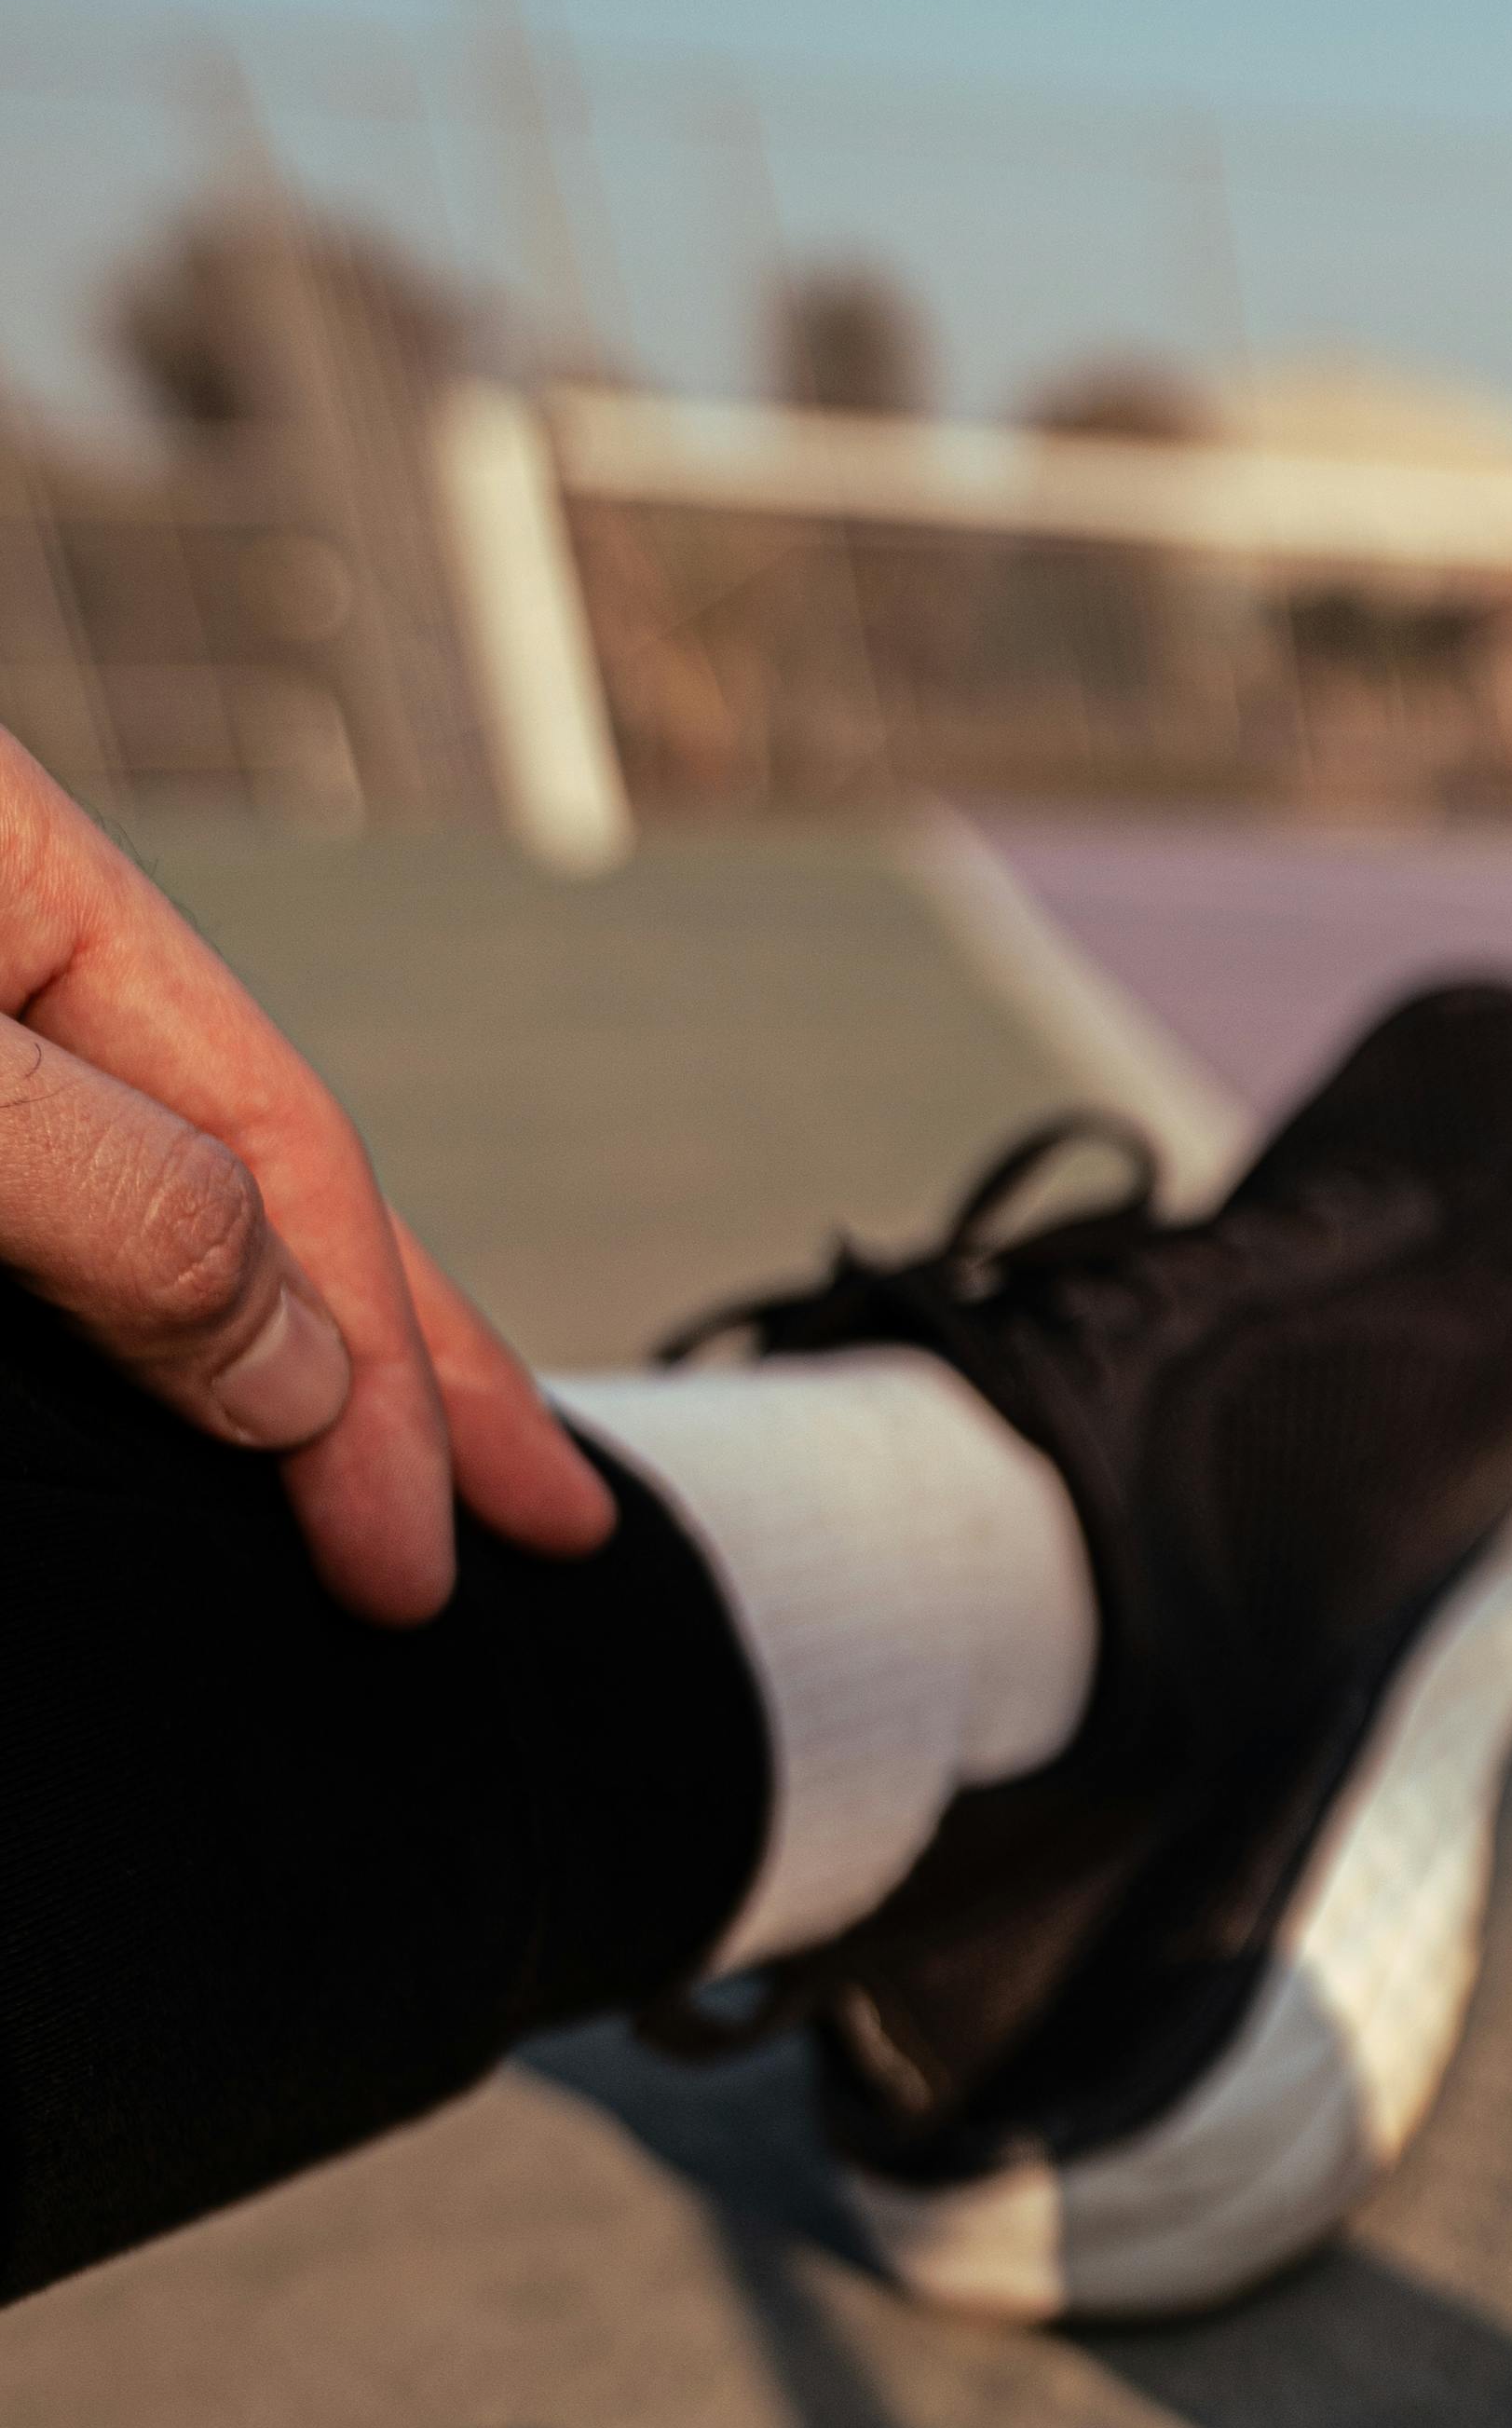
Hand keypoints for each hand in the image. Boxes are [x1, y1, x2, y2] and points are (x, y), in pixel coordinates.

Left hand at [0, 720, 608, 1618]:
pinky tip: (184, 1376)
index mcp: (18, 866)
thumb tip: (299, 1367)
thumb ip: (116, 1200)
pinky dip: (139, 1321)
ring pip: (152, 1186)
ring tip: (403, 1463)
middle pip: (264, 1148)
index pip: (280, 1135)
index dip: (373, 1366)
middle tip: (542, 1518)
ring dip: (287, 1346)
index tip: (416, 1562)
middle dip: (406, 1351)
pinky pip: (49, 1220)